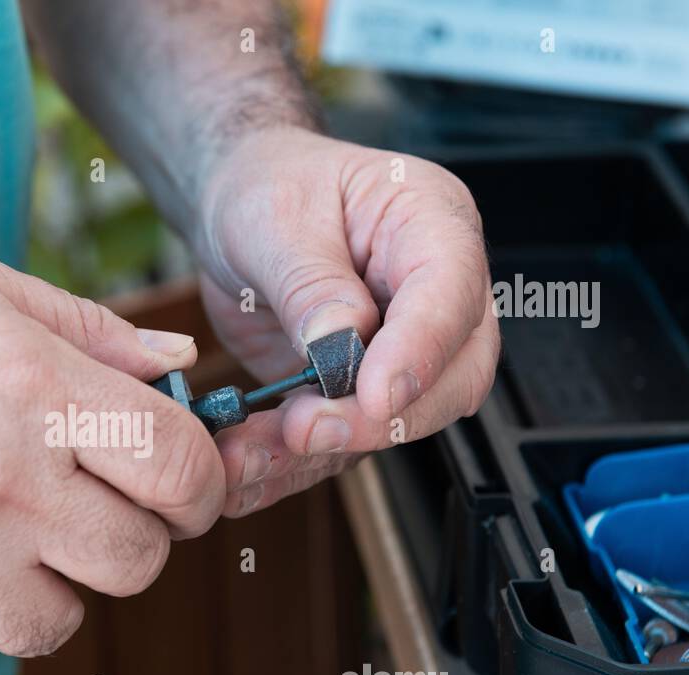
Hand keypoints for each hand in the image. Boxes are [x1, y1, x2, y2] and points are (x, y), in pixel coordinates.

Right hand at [0, 239, 224, 670]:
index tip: (177, 490)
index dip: (199, 486)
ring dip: (41, 588)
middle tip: (81, 511)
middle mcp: (2, 484)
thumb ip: (83, 329)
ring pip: (56, 625)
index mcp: (34, 390)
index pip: (183, 472)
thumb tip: (173, 371)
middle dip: (127, 539)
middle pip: (137, 563)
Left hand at [193, 127, 499, 515]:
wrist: (235, 206)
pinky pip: (338, 443)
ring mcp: (399, 353)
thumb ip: (310, 280)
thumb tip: (340, 347)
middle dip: (378, 419)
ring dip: (321, 453)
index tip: (374, 394)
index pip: (453, 297)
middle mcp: (433, 298)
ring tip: (249, 458)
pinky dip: (289, 466)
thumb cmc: (269, 187)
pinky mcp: (354, 394)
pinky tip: (242, 474)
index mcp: (432, 228)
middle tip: (305, 429)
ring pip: (392, 425)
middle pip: (450, 380)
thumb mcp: (276, 217)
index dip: (419, 353)